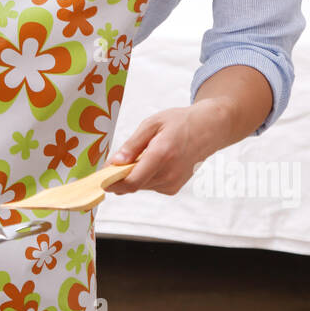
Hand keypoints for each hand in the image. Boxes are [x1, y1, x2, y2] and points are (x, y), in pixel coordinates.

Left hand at [104, 102, 227, 195]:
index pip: (133, 181)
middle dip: (120, 177)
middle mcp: (169, 173)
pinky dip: (144, 177)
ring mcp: (173, 183)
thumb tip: (114, 162)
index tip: (101, 180)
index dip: (113, 184)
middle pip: (133, 185)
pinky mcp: (174, 188)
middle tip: (114, 163)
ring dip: (133, 176)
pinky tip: (153, 161)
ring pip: (140, 186)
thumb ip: (132, 145)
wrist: (209, 129)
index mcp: (162, 154)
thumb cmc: (180, 122)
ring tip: (141, 155)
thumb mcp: (152, 124)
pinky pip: (150, 186)